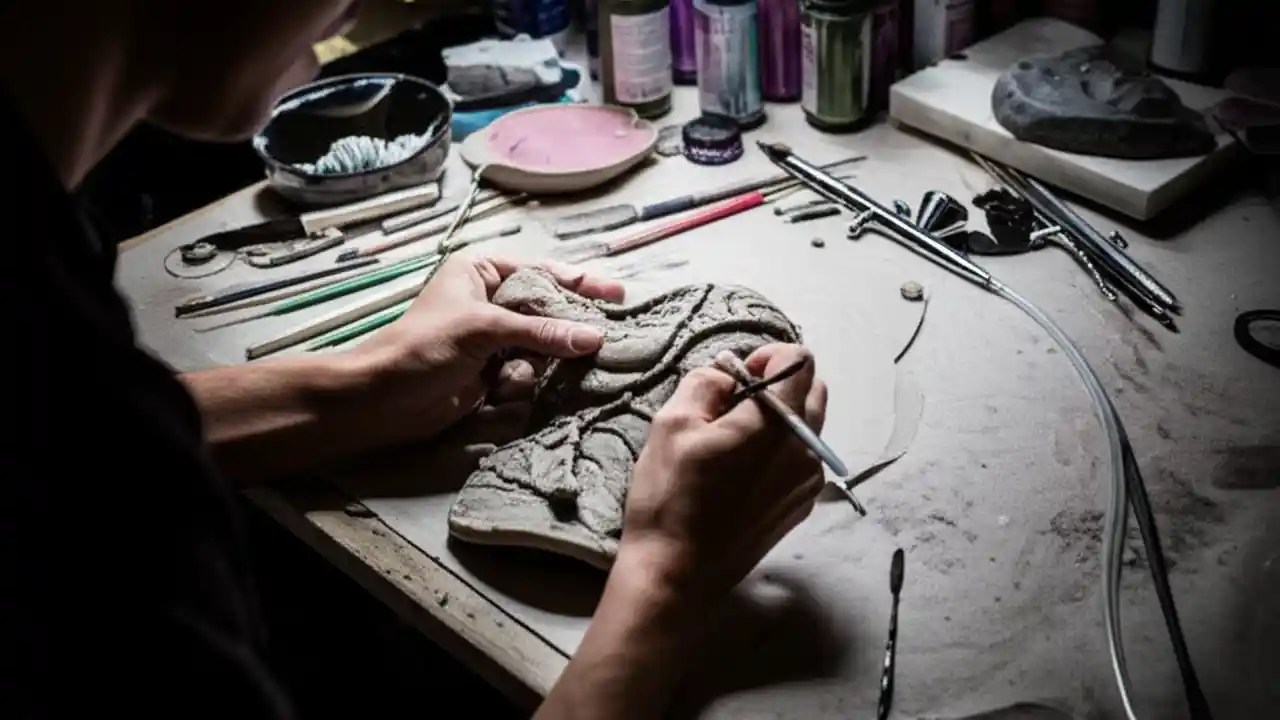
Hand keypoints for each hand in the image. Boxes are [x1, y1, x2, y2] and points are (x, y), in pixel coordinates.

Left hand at [349, 252, 624, 446]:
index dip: (580, 282)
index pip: (542, 272)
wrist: (384, 399)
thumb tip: (594, 337)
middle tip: (608, 333)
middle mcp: (490, 301)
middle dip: (569, 325)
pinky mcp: (493, 371)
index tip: (618, 294)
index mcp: (482, 272)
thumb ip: (541, 331)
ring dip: (546, 358)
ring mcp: (493, 338)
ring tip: (549, 365)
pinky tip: (517, 386)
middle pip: (547, 309)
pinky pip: (530, 370)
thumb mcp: (484, 330)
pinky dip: (528, 379)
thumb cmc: (424, 347)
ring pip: (543, 344)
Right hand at [619, 343, 827, 606]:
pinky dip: (779, 450)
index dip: (767, 355)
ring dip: (780, 417)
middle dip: (778, 383)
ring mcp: (808, 482)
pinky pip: (800, 459)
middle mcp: (805, 450)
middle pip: (813, 390)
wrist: (674, 575)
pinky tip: (739, 471)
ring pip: (808, 426)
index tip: (736, 375)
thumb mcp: (672, 423)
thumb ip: (706, 381)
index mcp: (777, 424)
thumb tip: (727, 373)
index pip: (800, 360)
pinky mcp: (800, 506)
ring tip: (732, 438)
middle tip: (734, 401)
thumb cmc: (668, 497)